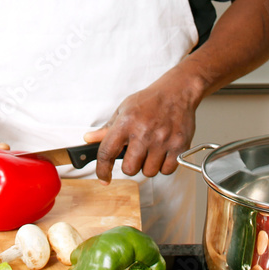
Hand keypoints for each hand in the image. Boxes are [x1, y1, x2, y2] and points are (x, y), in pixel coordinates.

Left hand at [83, 77, 197, 183]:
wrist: (177, 92)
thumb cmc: (150, 100)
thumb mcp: (124, 109)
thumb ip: (107, 128)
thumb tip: (89, 139)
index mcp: (126, 123)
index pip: (107, 153)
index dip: (102, 170)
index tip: (103, 177)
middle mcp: (143, 133)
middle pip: (130, 169)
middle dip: (130, 166)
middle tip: (135, 154)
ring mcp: (162, 140)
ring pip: (149, 172)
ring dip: (147, 166)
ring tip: (151, 150)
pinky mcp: (179, 146)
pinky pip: (167, 170)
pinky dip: (163, 166)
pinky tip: (162, 153)